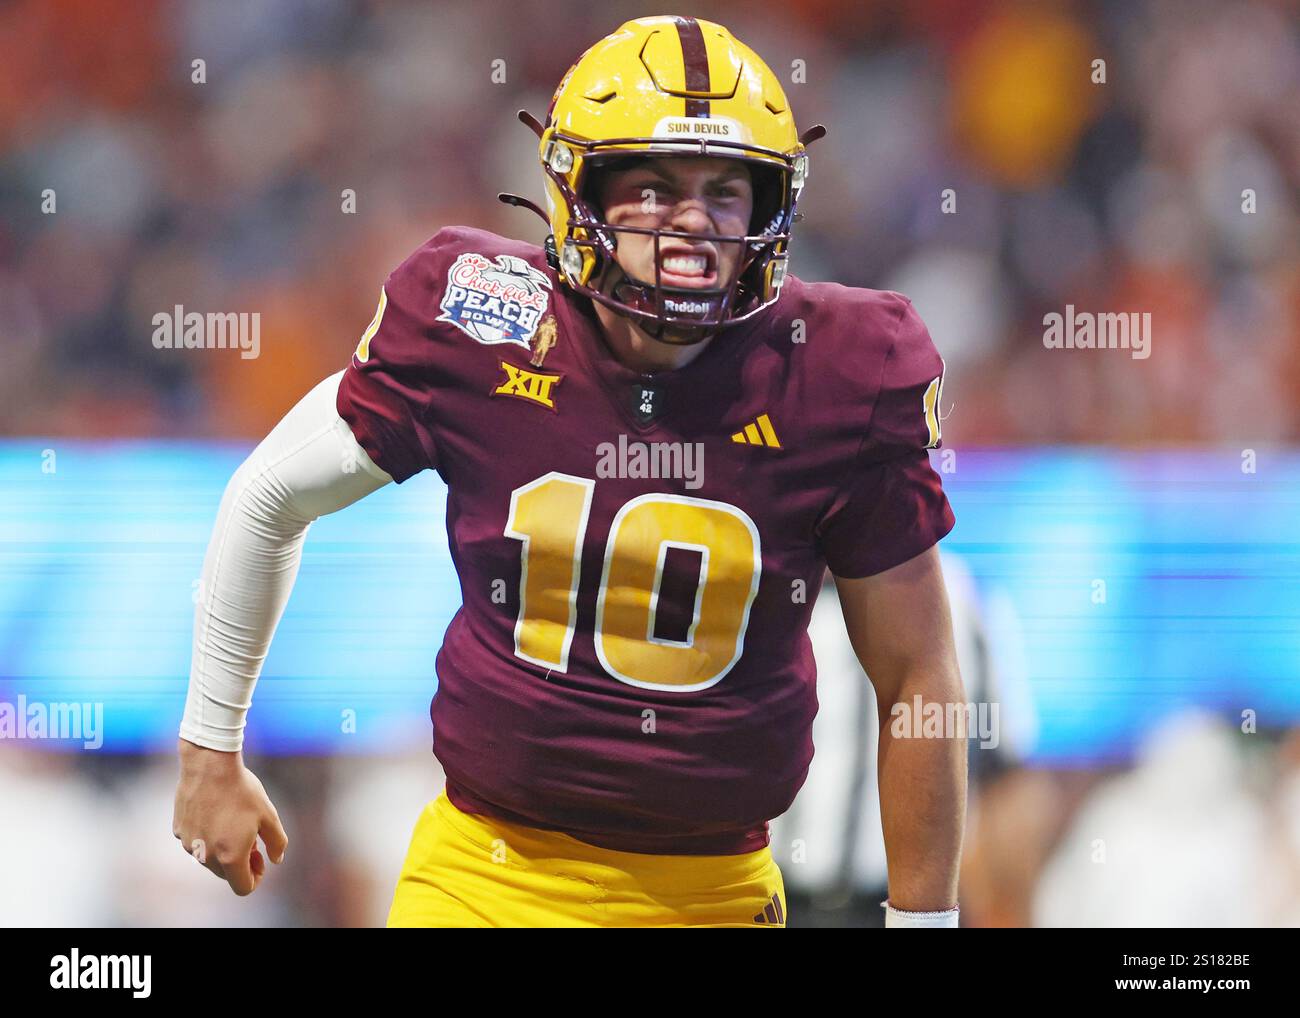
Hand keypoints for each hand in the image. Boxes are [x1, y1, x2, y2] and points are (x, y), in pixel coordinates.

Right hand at [173, 738, 288, 895]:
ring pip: (209, 858)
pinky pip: (196, 842)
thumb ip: (277, 843)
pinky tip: (216, 813)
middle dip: (240, 861)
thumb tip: (276, 860)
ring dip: (223, 849)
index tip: (260, 856)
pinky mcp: (179, 830)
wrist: (210, 766)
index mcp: (230, 856)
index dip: (256, 876)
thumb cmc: (243, 791)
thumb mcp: (269, 816)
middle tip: (251, 838)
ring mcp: (189, 844)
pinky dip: (207, 835)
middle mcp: (206, 856)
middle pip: (226, 874)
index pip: (243, 887)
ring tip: (234, 823)